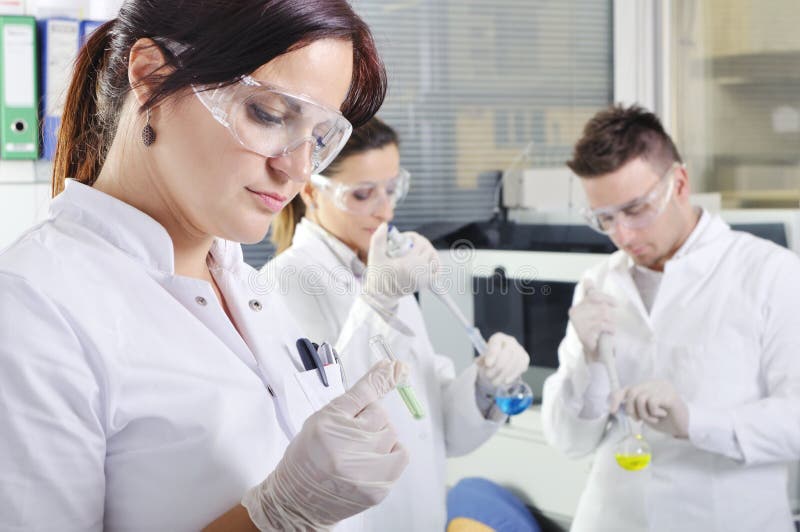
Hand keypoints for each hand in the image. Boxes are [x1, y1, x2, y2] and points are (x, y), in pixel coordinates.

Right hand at [242, 360, 409, 529]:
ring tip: (358, 450)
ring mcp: (364, 470)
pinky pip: (401, 454)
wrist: (299, 500)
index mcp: (328, 425)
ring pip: (391, 432)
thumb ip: (352, 399)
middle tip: (350, 434)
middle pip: (379, 412)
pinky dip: (391, 452)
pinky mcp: (379, 487)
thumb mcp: (321, 420)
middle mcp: (346, 447)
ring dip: (379, 436)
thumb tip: (386, 370)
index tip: (395, 365)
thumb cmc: (308, 456)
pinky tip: (373, 459)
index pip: (362, 393)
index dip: (380, 377)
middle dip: (368, 418)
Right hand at [363, 223, 438, 309]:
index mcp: (408, 263)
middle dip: (421, 244)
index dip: (413, 237)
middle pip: (429, 250)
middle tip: (411, 244)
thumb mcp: (375, 256)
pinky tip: (426, 262)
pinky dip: (435, 266)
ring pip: (435, 259)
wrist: (381, 294)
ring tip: (418, 251)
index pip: (420, 243)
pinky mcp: (425, 284)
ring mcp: (423, 278)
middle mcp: (419, 271)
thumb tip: (385, 225)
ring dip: (428, 253)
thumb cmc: (378, 276)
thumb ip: (378, 239)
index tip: (406, 238)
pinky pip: (437, 272)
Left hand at [476, 332, 529, 387]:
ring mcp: (519, 349)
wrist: (502, 359)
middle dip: (497, 367)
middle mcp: (510, 341)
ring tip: (494, 382)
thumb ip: (482, 359)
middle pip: (506, 354)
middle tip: (488, 376)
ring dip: (503, 374)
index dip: (492, 354)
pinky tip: (505, 381)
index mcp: (498, 338)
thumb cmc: (491, 357)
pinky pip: (520, 367)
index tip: (488, 364)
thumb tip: (478, 362)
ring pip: (513, 363)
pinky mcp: (525, 358)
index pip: (496, 343)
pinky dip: (512, 375)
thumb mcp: (484, 357)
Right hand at [568, 279, 615, 361]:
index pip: (593, 296)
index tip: (615, 304)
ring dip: (610, 323)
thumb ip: (590, 295)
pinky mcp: (585, 335)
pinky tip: (608, 333)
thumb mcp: (593, 311)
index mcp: (576, 308)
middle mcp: (575, 315)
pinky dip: (609, 329)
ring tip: (609, 329)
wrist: (594, 351)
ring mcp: (579, 325)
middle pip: (600, 306)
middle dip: (609, 314)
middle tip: (610, 321)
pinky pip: (603, 326)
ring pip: (603, 316)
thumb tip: (587, 279)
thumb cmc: (594, 329)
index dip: (606, 299)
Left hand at [610, 380, 688, 438]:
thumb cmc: (664, 420)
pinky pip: (652, 402)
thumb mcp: (645, 414)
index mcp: (647, 387)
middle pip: (632, 392)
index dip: (616, 398)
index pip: (627, 388)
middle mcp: (654, 383)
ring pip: (641, 398)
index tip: (612, 411)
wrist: (685, 426)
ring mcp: (662, 387)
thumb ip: (634, 407)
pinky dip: (654, 413)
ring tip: (654, 419)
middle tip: (639, 420)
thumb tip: (617, 408)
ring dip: (644, 414)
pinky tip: (663, 415)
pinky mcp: (669, 394)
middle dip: (632, 409)